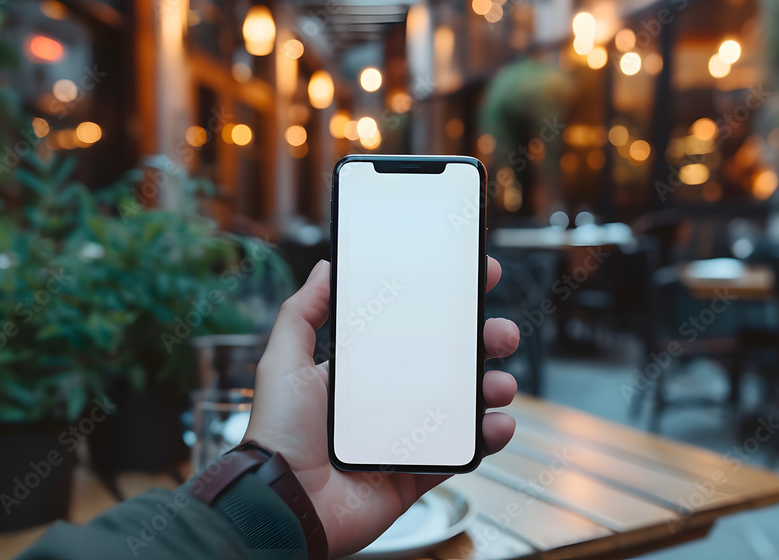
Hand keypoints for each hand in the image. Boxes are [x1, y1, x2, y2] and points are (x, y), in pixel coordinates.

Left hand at [243, 257, 519, 557]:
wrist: (285, 501)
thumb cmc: (278, 433)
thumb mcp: (283, 360)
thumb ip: (302, 313)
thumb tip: (326, 267)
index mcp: (365, 371)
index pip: (413, 330)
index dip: (446, 307)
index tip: (474, 281)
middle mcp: (391, 401)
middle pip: (451, 365)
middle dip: (484, 343)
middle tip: (500, 333)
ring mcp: (408, 437)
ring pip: (465, 407)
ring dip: (492, 388)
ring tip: (499, 384)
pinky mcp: (419, 472)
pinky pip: (463, 453)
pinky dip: (488, 438)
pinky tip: (497, 423)